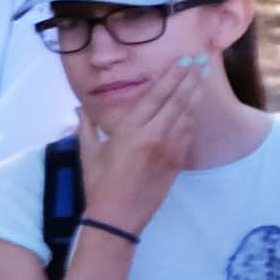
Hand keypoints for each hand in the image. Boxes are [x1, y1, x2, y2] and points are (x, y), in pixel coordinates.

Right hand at [80, 52, 207, 227]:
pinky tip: (193, 111)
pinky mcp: (177, 162)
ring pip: (186, 116)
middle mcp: (153, 136)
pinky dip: (191, 120)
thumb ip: (86, 127)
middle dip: (189, 81)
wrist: (117, 217)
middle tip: (200, 64)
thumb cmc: (99, 185)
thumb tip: (78, 110)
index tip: (181, 63)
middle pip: (177, 101)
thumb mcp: (88, 153)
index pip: (155, 96)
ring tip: (201, 82)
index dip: (170, 77)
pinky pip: (188, 135)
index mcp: (130, 131)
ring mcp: (168, 149)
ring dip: (194, 98)